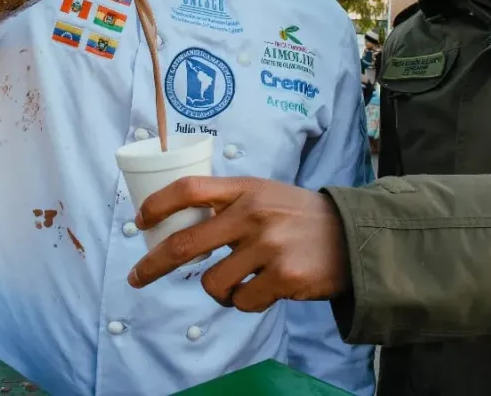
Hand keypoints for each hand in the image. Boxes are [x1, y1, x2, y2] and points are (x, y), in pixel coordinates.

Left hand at [127, 176, 350, 312]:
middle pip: (185, 244)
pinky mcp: (283, 277)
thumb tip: (181, 225)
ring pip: (213, 283)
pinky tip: (267, 288)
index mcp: (246, 189)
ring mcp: (268, 246)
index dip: (158, 204)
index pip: (190, 189)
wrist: (352, 236)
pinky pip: (242, 302)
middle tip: (137, 276)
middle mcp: (253, 214)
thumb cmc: (299, 217)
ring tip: (244, 280)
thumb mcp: (265, 194)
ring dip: (221, 289)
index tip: (140, 220)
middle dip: (153, 265)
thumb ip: (229, 204)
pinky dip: (247, 301)